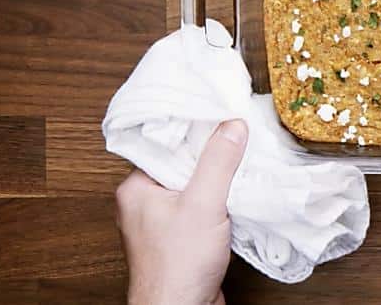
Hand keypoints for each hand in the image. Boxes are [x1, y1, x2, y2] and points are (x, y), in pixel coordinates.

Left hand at [115, 120, 247, 304]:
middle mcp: (144, 203)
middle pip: (183, 164)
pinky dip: (220, 203)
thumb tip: (232, 126)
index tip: (223, 114)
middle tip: (240, 137)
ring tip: (243, 165)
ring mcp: (161, 223)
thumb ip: (218, 162)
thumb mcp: (204, 203)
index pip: (166, 144)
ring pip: (194, 187)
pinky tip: (239, 198)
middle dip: (212, 155)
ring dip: (218, 181)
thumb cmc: (179, 266)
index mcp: (136, 188)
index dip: (195, 129)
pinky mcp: (179, 240)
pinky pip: (200, 209)